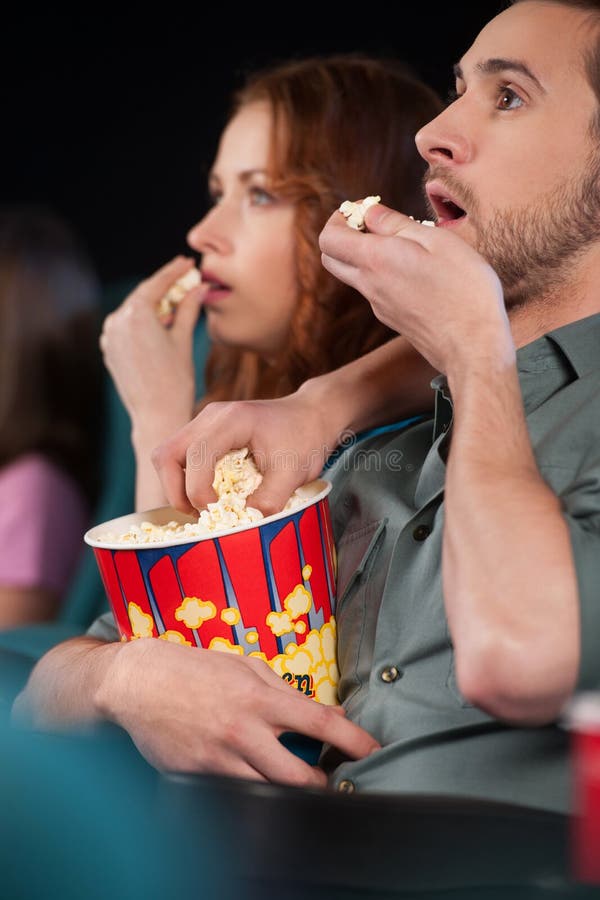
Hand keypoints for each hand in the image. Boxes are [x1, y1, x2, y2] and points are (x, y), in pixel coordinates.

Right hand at [97, 638, 379, 784]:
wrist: (139, 683)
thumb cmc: (195, 669)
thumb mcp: (243, 666)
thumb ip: (281, 689)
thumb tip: (317, 711)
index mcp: (259, 698)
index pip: (319, 722)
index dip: (353, 739)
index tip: (372, 749)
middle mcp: (243, 731)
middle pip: (300, 776)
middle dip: (322, 785)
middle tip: (328, 780)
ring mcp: (219, 759)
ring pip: (268, 793)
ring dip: (287, 793)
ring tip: (292, 784)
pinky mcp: (198, 777)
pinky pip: (233, 795)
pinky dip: (248, 792)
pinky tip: (251, 781)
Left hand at [100, 257, 204, 435]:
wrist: (156, 414)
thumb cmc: (174, 380)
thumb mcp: (183, 340)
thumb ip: (188, 308)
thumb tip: (199, 287)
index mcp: (136, 314)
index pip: (157, 283)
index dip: (174, 271)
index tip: (188, 262)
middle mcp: (117, 321)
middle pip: (144, 294)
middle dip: (164, 286)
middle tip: (185, 276)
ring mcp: (110, 336)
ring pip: (134, 310)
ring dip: (154, 303)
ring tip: (176, 299)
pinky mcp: (109, 349)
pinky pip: (127, 326)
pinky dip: (143, 320)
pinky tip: (160, 321)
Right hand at [152, 389, 342, 516]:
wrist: (312, 416)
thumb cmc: (304, 439)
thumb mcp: (292, 474)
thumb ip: (268, 500)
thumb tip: (241, 526)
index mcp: (232, 419)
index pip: (197, 455)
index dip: (198, 490)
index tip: (216, 511)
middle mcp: (210, 417)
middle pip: (166, 454)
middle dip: (176, 491)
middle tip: (200, 514)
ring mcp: (204, 422)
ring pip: (167, 456)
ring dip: (177, 487)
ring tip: (204, 507)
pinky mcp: (205, 432)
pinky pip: (180, 457)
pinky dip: (186, 480)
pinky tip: (209, 494)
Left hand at [319, 204, 511, 375]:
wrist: (473, 346)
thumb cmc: (464, 289)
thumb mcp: (436, 241)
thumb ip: (396, 225)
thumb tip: (369, 213)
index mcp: (375, 261)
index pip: (328, 238)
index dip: (339, 218)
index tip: (363, 210)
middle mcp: (369, 286)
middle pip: (331, 259)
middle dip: (343, 236)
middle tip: (375, 224)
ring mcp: (379, 306)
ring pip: (354, 276)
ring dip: (365, 255)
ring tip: (405, 245)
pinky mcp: (392, 319)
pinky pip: (375, 291)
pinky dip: (383, 274)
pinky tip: (416, 271)